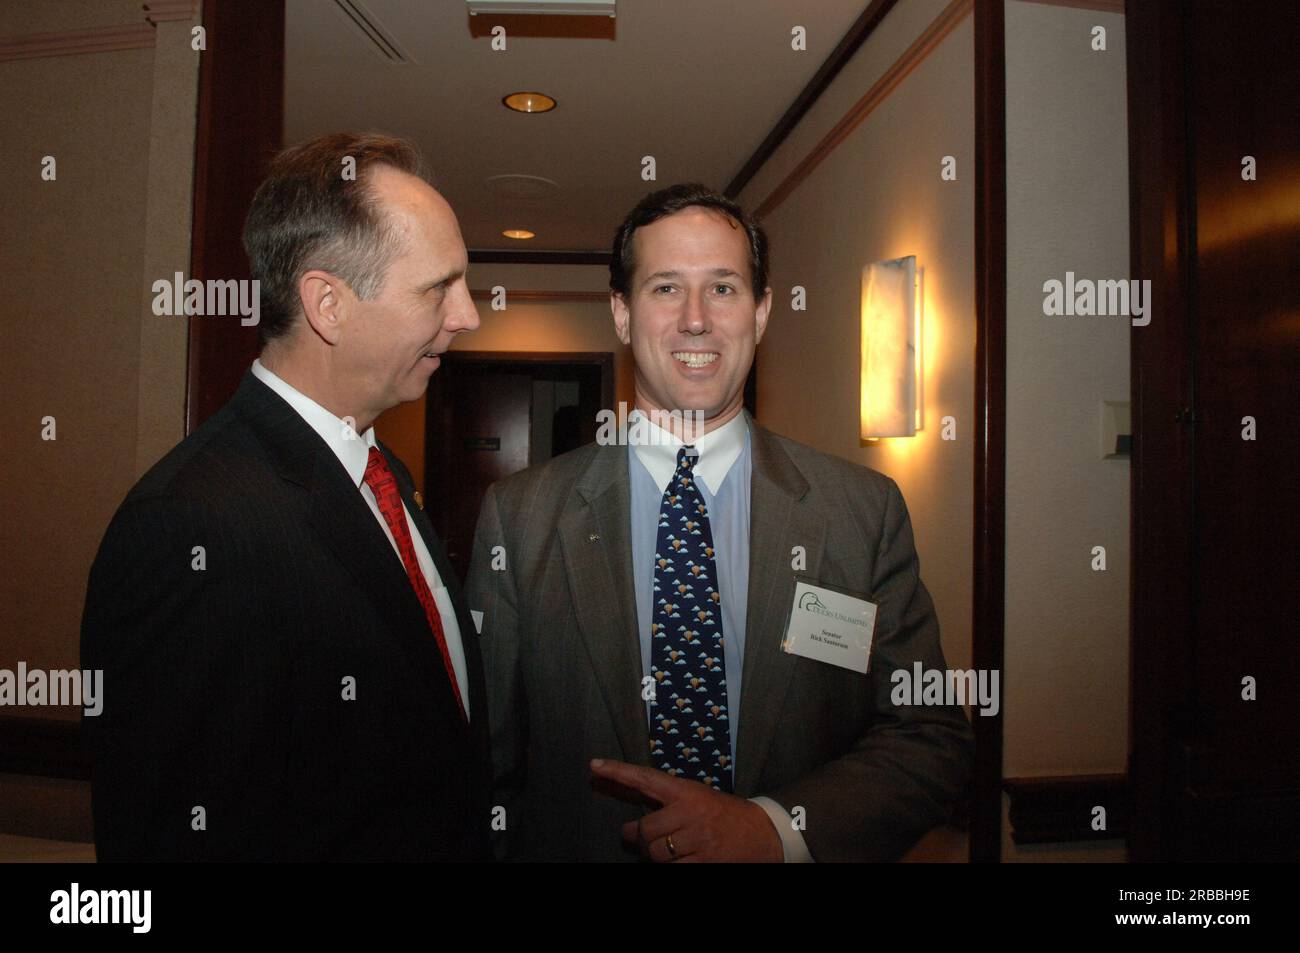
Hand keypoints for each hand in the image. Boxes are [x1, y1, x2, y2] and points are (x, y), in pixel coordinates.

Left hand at [589, 759, 782, 861]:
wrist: (765, 833)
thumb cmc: (725, 814)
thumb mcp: (697, 798)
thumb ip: (664, 805)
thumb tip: (627, 824)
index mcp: (687, 792)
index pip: (646, 779)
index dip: (618, 772)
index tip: (594, 766)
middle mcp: (691, 814)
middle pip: (645, 830)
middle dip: (637, 838)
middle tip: (634, 837)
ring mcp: (698, 841)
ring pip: (656, 855)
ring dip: (652, 856)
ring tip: (659, 851)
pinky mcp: (705, 863)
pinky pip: (673, 871)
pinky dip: (670, 869)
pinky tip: (677, 861)